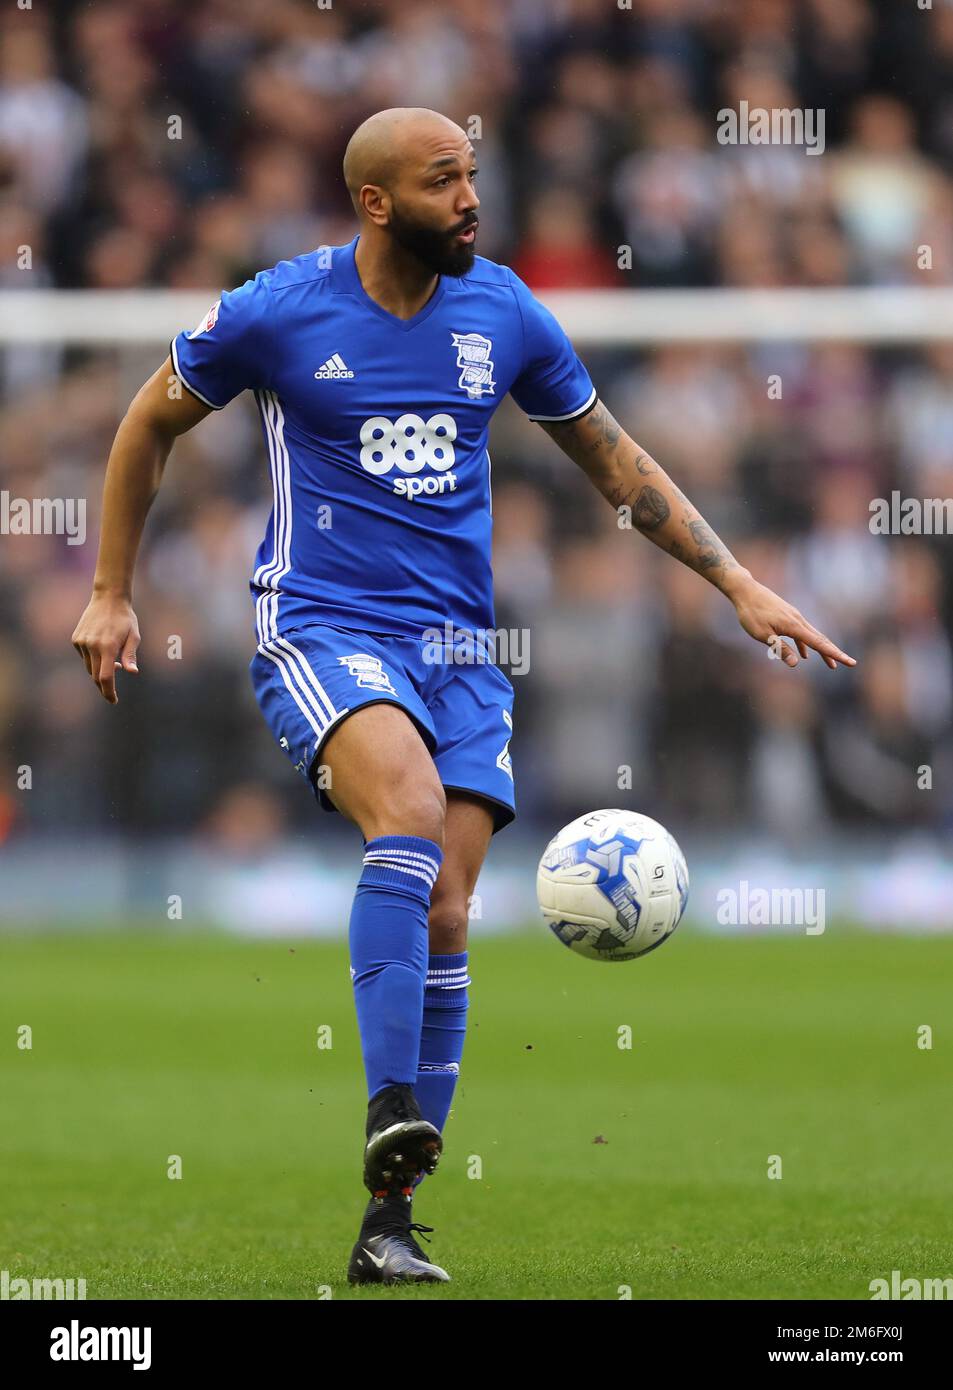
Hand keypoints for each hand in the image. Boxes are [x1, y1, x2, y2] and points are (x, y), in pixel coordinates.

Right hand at [71, 591, 140, 702]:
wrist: (108, 598)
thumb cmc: (125, 618)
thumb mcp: (134, 636)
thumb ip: (131, 655)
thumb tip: (132, 672)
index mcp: (107, 646)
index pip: (105, 677)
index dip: (109, 692)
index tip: (113, 701)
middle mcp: (92, 645)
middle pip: (95, 676)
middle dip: (104, 686)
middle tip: (113, 692)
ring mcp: (81, 642)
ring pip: (89, 667)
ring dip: (99, 671)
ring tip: (114, 661)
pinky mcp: (76, 639)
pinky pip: (84, 657)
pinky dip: (93, 659)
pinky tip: (102, 649)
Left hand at [726, 573, 855, 669]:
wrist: (746, 590)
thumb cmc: (751, 613)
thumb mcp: (763, 635)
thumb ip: (780, 649)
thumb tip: (796, 664)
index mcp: (794, 626)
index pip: (819, 644)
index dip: (835, 654)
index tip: (850, 662)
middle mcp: (798, 620)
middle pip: (820, 640)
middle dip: (834, 653)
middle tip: (849, 664)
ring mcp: (793, 616)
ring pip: (812, 636)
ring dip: (821, 650)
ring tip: (830, 663)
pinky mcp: (787, 615)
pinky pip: (801, 633)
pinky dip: (805, 644)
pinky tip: (803, 654)